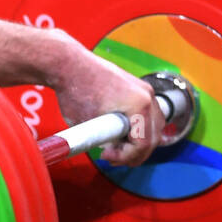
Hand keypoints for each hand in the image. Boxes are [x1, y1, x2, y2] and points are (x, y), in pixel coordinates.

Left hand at [47, 41, 163, 166]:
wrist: (68, 64)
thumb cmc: (76, 91)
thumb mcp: (87, 126)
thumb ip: (104, 142)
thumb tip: (108, 152)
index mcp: (139, 105)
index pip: (144, 143)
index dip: (126, 157)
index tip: (106, 156)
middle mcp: (147, 96)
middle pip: (153, 137)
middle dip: (133, 152)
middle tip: (110, 156)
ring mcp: (144, 90)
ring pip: (153, 126)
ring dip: (137, 140)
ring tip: (114, 146)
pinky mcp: (137, 88)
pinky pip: (146, 114)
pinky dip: (136, 127)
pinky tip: (116, 132)